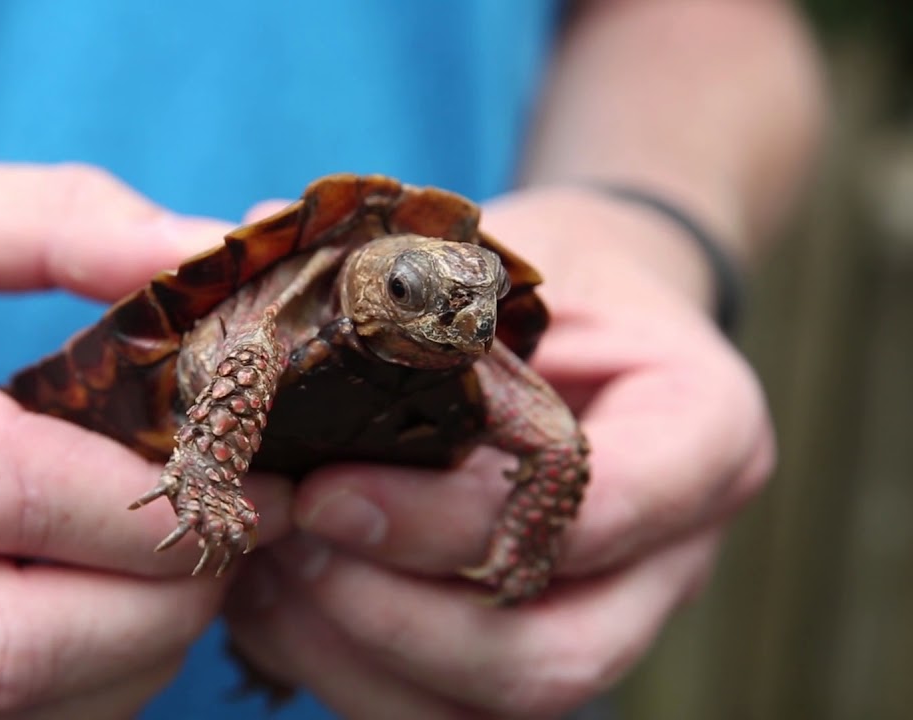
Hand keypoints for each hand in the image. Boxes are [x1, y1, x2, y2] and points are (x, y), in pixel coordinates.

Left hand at [225, 187, 774, 717]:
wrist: (588, 326)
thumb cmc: (546, 278)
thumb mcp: (501, 246)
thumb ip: (407, 263)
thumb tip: (256, 236)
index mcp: (700, 432)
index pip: (599, 511)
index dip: (447, 521)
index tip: (326, 490)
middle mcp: (674, 552)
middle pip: (555, 655)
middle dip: (395, 617)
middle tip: (285, 544)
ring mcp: (612, 616)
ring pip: (495, 708)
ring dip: (356, 658)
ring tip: (262, 577)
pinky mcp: (538, 648)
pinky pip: (445, 713)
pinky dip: (347, 672)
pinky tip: (276, 606)